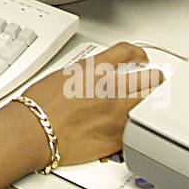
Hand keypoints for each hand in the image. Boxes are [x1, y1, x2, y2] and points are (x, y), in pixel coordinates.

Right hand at [20, 42, 161, 166]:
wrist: (34, 131)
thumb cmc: (39, 106)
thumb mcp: (63, 75)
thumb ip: (87, 73)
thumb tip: (96, 75)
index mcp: (96, 69)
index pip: (128, 51)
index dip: (139, 52)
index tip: (140, 57)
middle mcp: (111, 89)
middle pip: (152, 77)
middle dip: (155, 78)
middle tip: (153, 80)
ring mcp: (117, 114)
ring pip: (151, 104)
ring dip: (151, 102)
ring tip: (148, 103)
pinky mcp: (118, 137)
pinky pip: (137, 128)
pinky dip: (136, 125)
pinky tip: (132, 125)